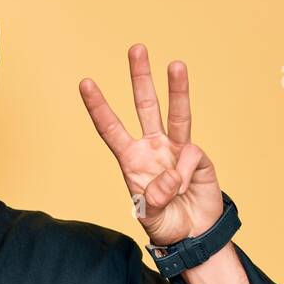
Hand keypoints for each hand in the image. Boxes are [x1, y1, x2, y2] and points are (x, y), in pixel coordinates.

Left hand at [79, 44, 223, 246]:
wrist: (193, 235)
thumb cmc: (165, 223)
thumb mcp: (148, 217)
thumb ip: (152, 200)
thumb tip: (168, 179)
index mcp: (131, 159)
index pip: (111, 128)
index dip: (99, 107)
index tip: (85, 83)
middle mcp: (153, 147)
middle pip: (145, 106)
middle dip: (140, 78)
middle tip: (136, 48)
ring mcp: (177, 149)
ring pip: (176, 112)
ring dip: (177, 88)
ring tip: (176, 64)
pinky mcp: (197, 157)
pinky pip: (189, 155)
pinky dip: (182, 175)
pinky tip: (184, 189)